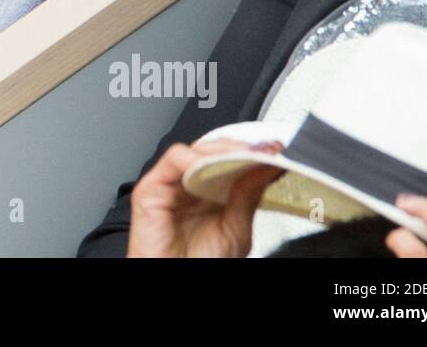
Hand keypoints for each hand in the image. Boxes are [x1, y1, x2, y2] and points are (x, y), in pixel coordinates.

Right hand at [127, 139, 283, 257]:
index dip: (251, 152)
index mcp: (211, 193)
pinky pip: (173, 159)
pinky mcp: (151, 187)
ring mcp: (170, 184)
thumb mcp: (236, 231)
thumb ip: (248, 198)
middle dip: (239, 148)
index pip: (230, 160)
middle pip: (213, 150)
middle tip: (262, 152)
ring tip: (241, 159)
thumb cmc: (199, 262)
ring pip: (194, 150)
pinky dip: (194, 158)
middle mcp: (190, 185)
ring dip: (220, 151)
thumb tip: (264, 168)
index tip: (275, 150)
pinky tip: (212, 168)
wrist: (173, 279)